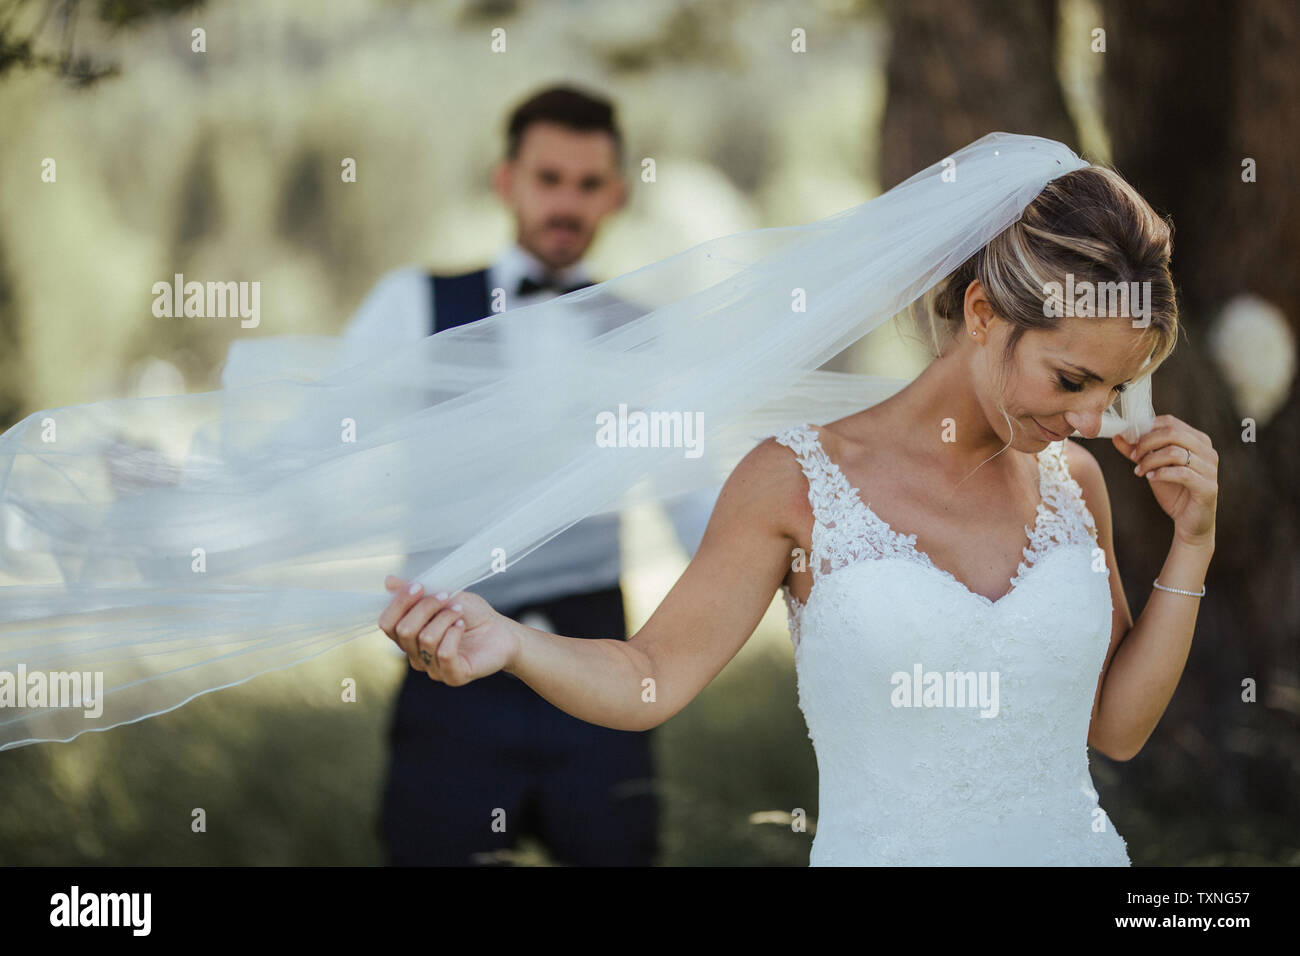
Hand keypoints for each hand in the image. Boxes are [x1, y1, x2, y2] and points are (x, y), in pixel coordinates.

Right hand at [378, 576, 518, 684]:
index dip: (399, 603)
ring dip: (445, 618)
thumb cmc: (473, 615)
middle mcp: (417, 657)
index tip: (420, 585)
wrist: (503, 632)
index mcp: (410, 638)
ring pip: (425, 639)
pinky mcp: (453, 676)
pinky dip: (454, 633)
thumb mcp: (444, 596)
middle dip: (426, 607)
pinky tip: (462, 626)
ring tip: (460, 613)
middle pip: (404, 630)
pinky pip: (443, 653)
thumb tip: (389, 581)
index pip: (387, 624)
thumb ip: (417, 592)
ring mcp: (434, 669)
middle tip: (447, 597)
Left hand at [1113, 414, 1217, 546]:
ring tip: (1139, 471)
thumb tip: (1118, 435)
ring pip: (1175, 452)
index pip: (1171, 422)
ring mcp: (1210, 469)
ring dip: (1150, 461)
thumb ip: (1137, 452)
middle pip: (1173, 433)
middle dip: (1146, 443)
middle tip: (1133, 457)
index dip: (1146, 428)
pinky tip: (1150, 478)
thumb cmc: (1173, 491)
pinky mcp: (1208, 487)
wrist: (1189, 522)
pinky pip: (1182, 473)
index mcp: (1197, 441)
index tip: (1129, 440)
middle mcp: (1208, 451)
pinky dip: (1161, 474)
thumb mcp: (1152, 467)